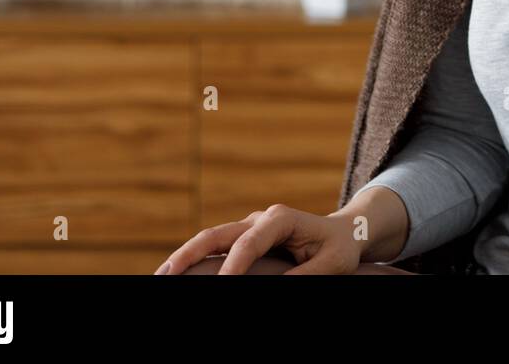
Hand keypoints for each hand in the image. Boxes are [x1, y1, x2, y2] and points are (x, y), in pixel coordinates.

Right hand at [155, 204, 363, 275]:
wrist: (345, 232)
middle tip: (166, 274)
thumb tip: (272, 290)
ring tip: (163, 275)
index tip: (222, 285)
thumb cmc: (340, 248)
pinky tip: (179, 273)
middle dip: (189, 253)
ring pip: (210, 239)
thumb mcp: (330, 265)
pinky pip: (216, 248)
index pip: (248, 243)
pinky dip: (196, 259)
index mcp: (281, 218)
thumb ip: (302, 277)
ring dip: (184, 256)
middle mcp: (260, 218)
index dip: (232, 266)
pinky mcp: (245, 238)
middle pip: (216, 234)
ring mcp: (249, 226)